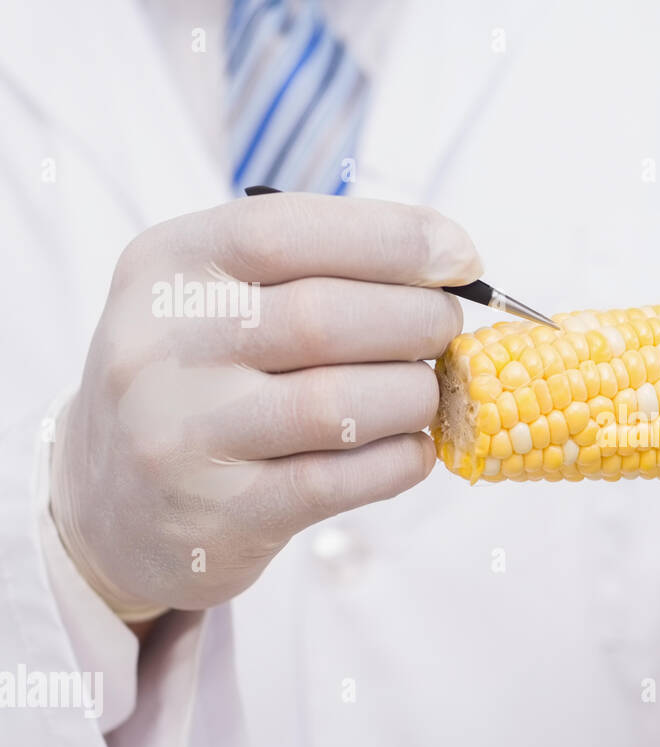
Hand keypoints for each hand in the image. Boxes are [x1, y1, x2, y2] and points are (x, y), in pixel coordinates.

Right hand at [51, 193, 480, 616]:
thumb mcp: (220, 299)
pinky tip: (411, 447)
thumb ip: (318, 269)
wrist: (108, 505)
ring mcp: (183, 435)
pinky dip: (402, 459)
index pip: (287, 231)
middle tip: (445, 330)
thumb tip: (452, 258)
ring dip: (416, 394)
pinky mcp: (220, 513)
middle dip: (420, 320)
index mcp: (167, 267)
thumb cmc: (201, 382)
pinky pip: (343, 480)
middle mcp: (161, 346)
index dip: (394, 238)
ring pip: (342, 404)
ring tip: (424, 391)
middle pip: (326, 318)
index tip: (462, 256)